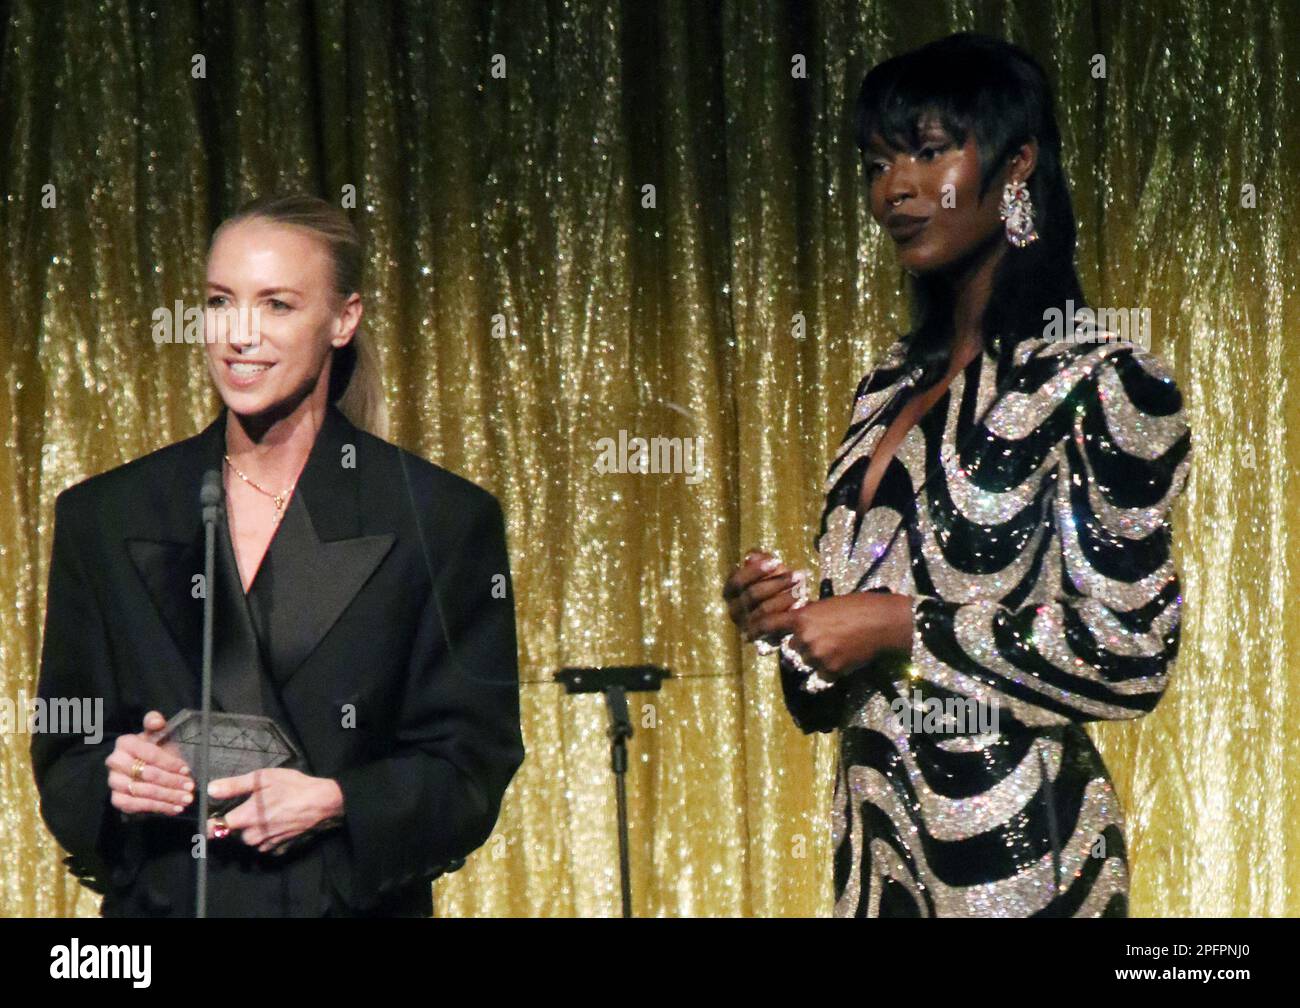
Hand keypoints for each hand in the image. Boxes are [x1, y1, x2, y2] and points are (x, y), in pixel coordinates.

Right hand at [105, 710, 194, 814]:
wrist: (147, 766)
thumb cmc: (156, 748)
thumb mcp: (159, 734)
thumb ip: (156, 724)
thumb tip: (156, 721)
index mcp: (125, 743)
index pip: (150, 754)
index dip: (169, 763)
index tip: (187, 770)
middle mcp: (115, 762)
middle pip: (146, 774)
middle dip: (171, 782)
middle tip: (190, 787)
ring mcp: (113, 782)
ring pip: (142, 791)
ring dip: (167, 797)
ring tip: (186, 799)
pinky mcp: (116, 799)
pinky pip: (134, 805)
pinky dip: (156, 808)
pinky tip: (173, 808)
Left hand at [206, 768, 343, 853]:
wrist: (323, 802)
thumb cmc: (293, 787)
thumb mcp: (264, 778)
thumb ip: (235, 786)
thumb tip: (210, 790)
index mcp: (245, 818)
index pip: (216, 827)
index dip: (210, 823)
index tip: (210, 818)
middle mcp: (253, 835)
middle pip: (234, 834)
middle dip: (238, 823)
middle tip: (251, 807)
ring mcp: (267, 843)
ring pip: (249, 840)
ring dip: (252, 830)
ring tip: (265, 814)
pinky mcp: (280, 847)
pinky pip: (264, 845)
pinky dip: (266, 836)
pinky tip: (276, 822)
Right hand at [722, 549, 799, 644]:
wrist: (789, 609)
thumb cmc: (775, 584)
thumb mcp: (769, 570)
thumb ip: (760, 562)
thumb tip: (751, 556)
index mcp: (730, 592)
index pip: (737, 581)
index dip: (755, 571)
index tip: (776, 562)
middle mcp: (734, 610)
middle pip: (752, 595)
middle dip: (777, 583)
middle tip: (798, 575)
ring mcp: (746, 625)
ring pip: (764, 610)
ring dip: (785, 597)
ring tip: (803, 587)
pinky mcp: (761, 637)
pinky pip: (774, 625)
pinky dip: (788, 612)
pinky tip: (801, 603)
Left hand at [752, 592, 914, 680]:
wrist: (882, 622)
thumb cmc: (856, 607)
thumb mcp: (825, 605)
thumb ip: (806, 616)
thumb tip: (793, 625)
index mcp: (801, 618)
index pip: (769, 625)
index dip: (757, 631)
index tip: (749, 636)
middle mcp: (804, 639)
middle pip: (788, 649)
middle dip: (797, 648)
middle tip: (816, 642)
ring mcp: (817, 657)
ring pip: (803, 664)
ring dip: (812, 660)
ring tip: (832, 649)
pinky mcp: (830, 671)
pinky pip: (818, 679)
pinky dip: (825, 674)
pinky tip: (838, 662)